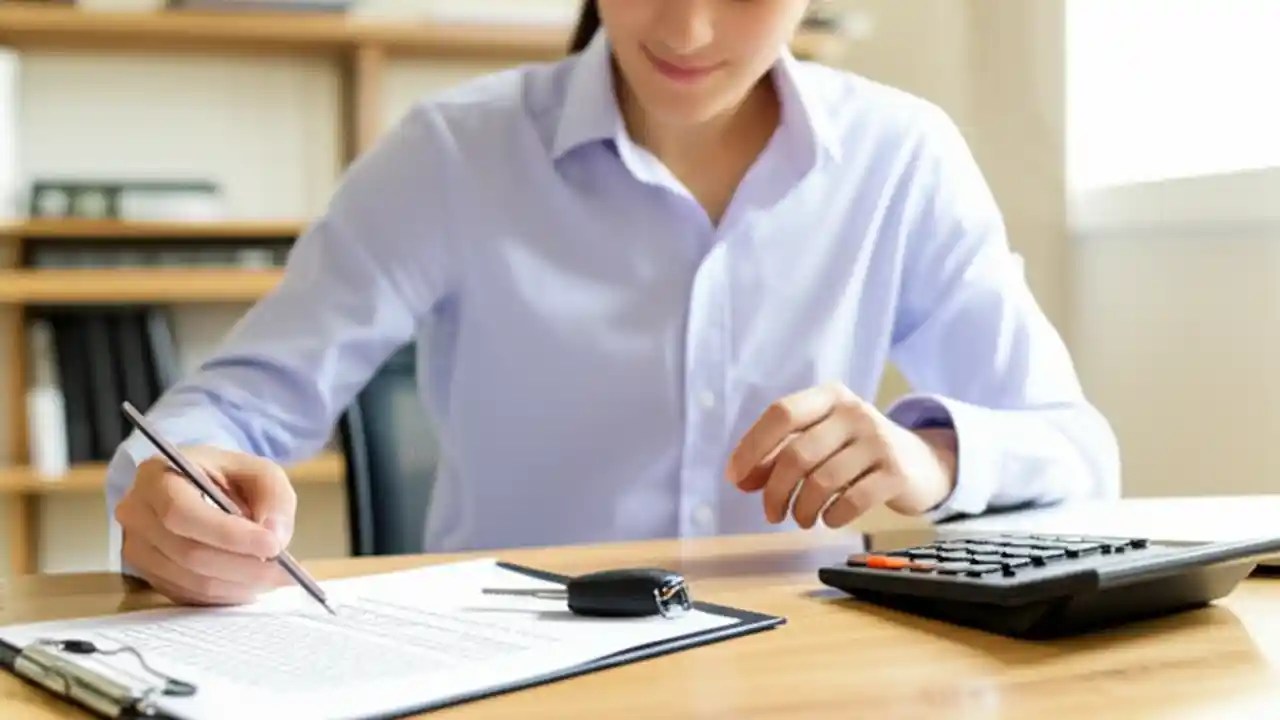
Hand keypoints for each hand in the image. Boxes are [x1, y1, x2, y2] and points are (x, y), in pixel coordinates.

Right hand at [113, 446, 296, 605]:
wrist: (195, 488)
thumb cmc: (225, 476)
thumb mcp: (258, 471)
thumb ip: (273, 496)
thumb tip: (276, 536)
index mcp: (157, 476)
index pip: (183, 513)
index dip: (228, 535)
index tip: (272, 546)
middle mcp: (137, 513)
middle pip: (188, 552)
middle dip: (243, 566)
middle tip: (285, 571)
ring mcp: (136, 548)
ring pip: (190, 579)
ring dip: (239, 584)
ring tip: (273, 577)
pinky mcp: (147, 575)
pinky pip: (188, 595)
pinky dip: (225, 594)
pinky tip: (250, 584)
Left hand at [726, 382, 957, 528]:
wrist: (921, 463)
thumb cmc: (855, 452)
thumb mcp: (820, 441)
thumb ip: (779, 454)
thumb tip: (741, 479)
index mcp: (829, 396)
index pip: (781, 414)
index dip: (752, 447)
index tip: (736, 479)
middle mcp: (854, 412)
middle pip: (797, 453)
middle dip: (775, 491)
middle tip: (772, 513)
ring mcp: (878, 440)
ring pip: (822, 481)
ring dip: (801, 509)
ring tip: (800, 518)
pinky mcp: (896, 473)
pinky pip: (851, 502)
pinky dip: (831, 517)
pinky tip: (828, 519)